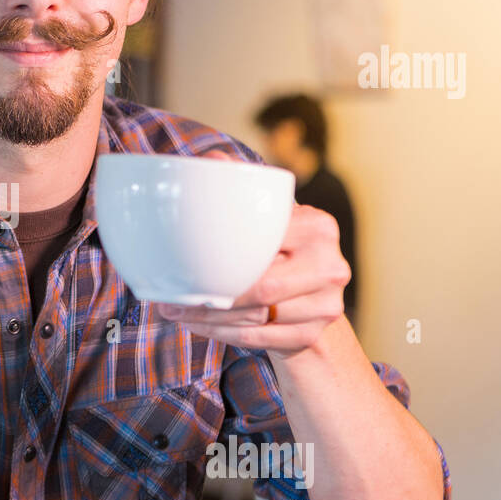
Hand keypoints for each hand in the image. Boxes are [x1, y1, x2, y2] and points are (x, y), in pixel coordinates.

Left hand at [155, 150, 350, 359]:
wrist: (311, 299)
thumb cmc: (279, 252)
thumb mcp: (268, 220)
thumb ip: (242, 191)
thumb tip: (211, 160)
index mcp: (317, 227)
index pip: (264, 244)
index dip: (219, 258)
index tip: (180, 261)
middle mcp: (331, 265)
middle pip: (261, 289)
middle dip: (209, 299)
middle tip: (169, 300)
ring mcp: (328, 305)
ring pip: (257, 318)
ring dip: (210, 320)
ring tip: (176, 313)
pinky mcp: (314, 334)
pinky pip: (260, 339)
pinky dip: (224, 336)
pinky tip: (198, 327)